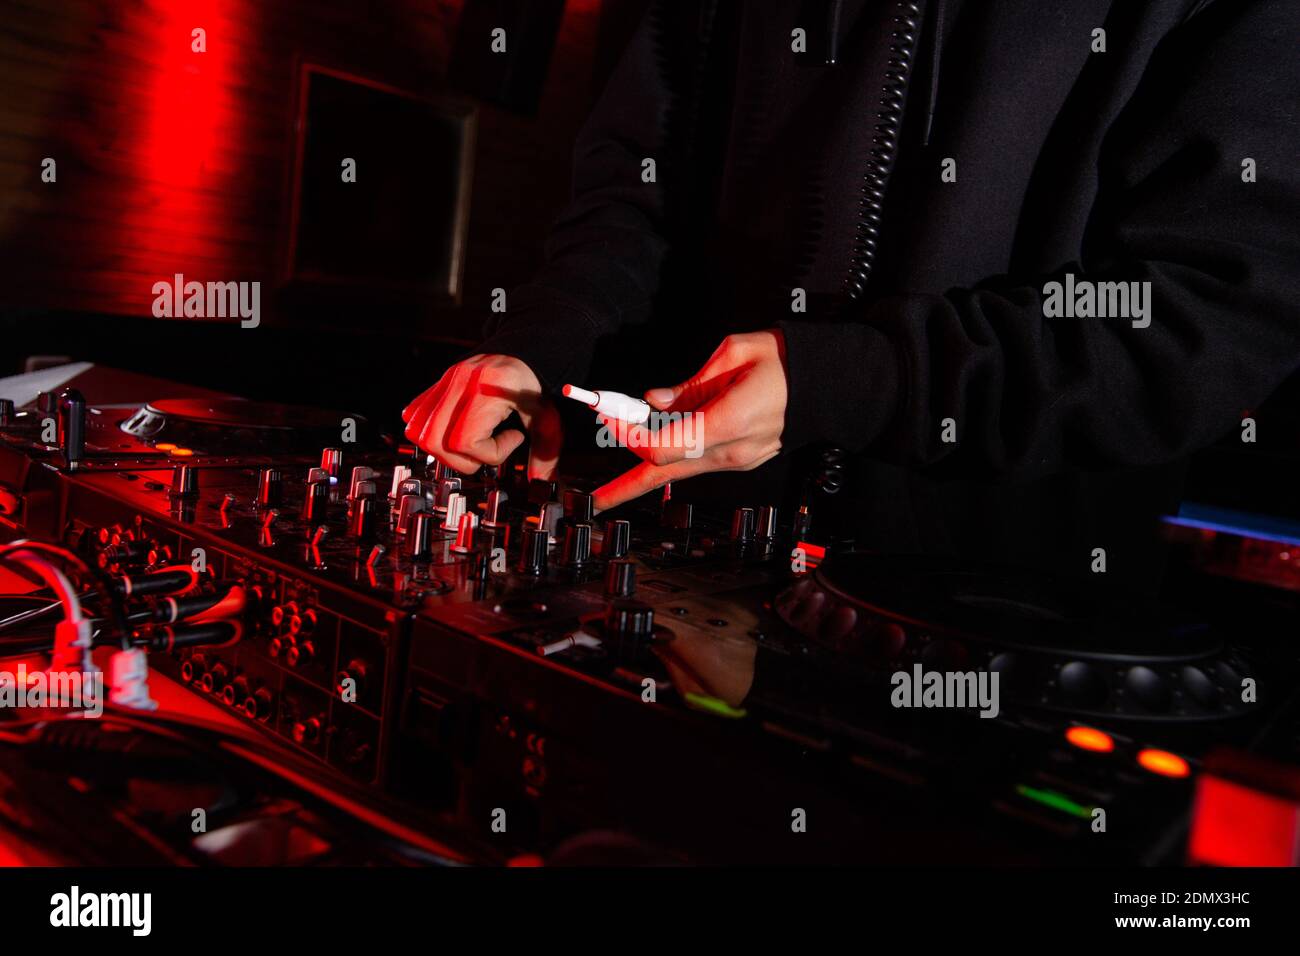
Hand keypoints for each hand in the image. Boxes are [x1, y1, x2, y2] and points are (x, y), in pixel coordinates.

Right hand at [402, 354, 561, 478]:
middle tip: (487, 450)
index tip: (513, 439)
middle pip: (435, 441)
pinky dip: (429, 431)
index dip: (490, 454)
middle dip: (461, 460)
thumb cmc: (533, 382)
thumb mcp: (547, 417)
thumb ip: (546, 449)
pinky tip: (455, 430)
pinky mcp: (437, 384)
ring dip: (442, 449)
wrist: (522, 351)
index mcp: (488, 387)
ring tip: (471, 442)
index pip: (465, 441)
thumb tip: (542, 478)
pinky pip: (413, 415)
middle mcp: (461, 381)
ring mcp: (445, 381)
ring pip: (418, 431)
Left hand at [592, 330, 786, 511]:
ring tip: (616, 471)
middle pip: (666, 474)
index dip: (630, 438)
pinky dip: (671, 455)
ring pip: (680, 472)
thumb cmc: (780, 360)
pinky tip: (654, 442)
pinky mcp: (741, 460)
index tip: (610, 420)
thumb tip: (654, 402)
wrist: (824, 382)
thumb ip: (689, 385)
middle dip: (627, 485)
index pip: (664, 447)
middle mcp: (732, 451)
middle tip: (598, 498)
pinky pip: (697, 463)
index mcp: (729, 422)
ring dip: (647, 468)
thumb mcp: (732, 353)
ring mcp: (738, 460)